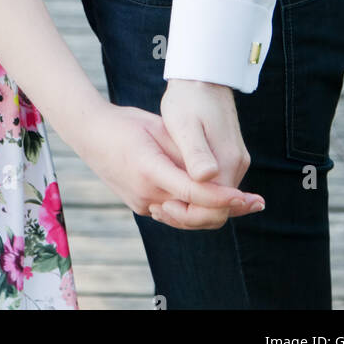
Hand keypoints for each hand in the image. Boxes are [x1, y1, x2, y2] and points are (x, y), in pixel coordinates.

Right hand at [80, 103, 263, 225]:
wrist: (90, 133)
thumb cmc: (126, 123)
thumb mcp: (159, 128)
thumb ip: (186, 151)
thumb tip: (214, 171)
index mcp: (150, 171)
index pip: (196, 194)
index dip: (225, 198)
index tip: (248, 196)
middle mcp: (146, 194)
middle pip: (195, 215)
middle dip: (227, 210)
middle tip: (254, 203)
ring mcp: (141, 203)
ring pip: (185, 220)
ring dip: (213, 214)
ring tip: (241, 204)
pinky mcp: (140, 205)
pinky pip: (173, 215)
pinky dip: (194, 211)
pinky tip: (213, 202)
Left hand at [157, 78, 258, 229]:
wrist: (202, 78)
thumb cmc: (188, 99)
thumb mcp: (185, 125)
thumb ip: (196, 154)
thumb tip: (206, 179)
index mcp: (228, 161)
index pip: (216, 207)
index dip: (189, 214)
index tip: (161, 208)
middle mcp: (237, 165)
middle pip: (218, 207)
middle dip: (189, 213)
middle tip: (157, 210)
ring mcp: (235, 161)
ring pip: (216, 198)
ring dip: (192, 204)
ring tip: (160, 202)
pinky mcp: (228, 157)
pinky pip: (215, 186)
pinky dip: (196, 192)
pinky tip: (173, 188)